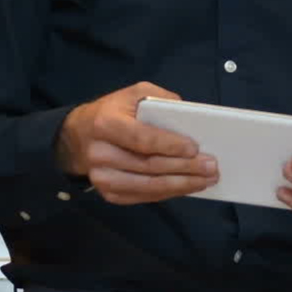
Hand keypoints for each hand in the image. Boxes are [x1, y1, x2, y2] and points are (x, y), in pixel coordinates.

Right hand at [55, 82, 216, 204]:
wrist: (79, 136)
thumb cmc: (112, 112)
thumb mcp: (133, 94)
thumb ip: (160, 99)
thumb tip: (189, 117)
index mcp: (106, 123)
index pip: (142, 139)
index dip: (170, 146)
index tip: (195, 148)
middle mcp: (100, 153)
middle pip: (149, 166)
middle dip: (185, 168)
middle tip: (212, 167)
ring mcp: (102, 177)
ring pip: (149, 186)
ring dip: (182, 185)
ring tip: (206, 180)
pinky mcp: (108, 193)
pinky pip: (144, 197)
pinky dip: (169, 193)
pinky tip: (188, 187)